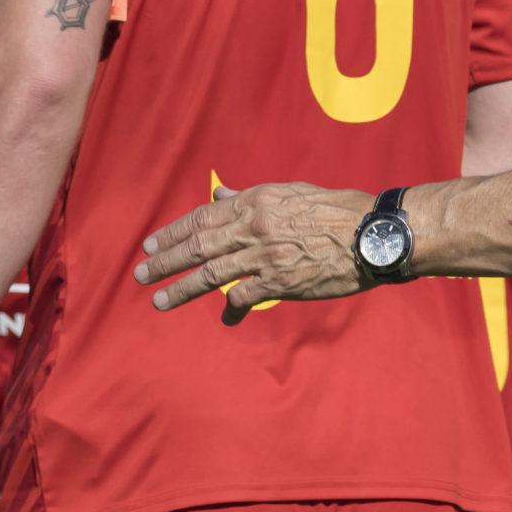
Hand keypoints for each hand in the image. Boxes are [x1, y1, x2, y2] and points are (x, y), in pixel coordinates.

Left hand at [135, 182, 372, 321]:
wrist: (371, 235)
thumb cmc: (336, 210)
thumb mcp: (290, 192)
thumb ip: (250, 197)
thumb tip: (218, 194)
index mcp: (255, 202)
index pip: (202, 217)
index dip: (173, 231)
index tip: (151, 243)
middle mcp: (254, 227)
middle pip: (198, 246)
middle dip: (165, 261)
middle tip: (140, 273)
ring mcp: (265, 256)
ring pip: (211, 274)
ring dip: (181, 289)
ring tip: (159, 300)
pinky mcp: (281, 282)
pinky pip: (244, 298)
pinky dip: (230, 309)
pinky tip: (223, 318)